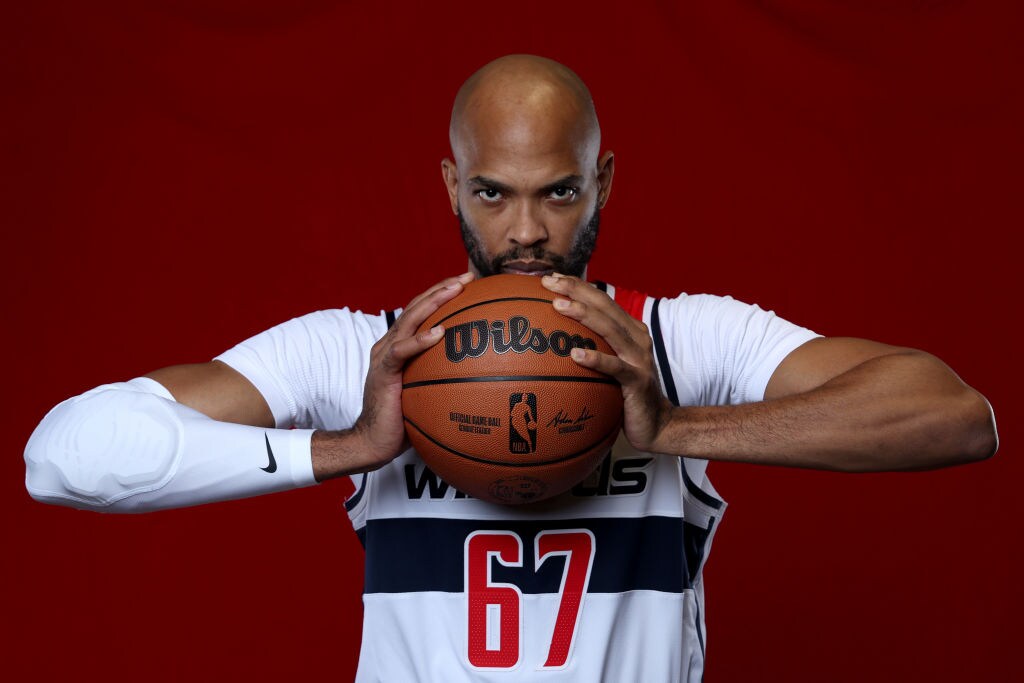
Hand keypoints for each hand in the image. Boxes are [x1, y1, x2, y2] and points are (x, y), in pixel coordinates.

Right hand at [313, 272, 473, 479]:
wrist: (374, 441)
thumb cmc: (404, 420)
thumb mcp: (427, 392)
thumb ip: (443, 376)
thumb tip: (480, 374)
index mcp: (399, 346)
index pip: (420, 312)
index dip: (441, 295)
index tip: (469, 285)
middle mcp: (389, 344)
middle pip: (416, 307)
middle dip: (441, 289)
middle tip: (467, 278)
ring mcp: (384, 356)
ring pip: (409, 320)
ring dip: (433, 302)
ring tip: (455, 290)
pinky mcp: (383, 372)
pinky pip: (402, 351)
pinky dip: (420, 340)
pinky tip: (440, 332)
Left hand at [541, 273, 673, 453]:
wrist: (657, 425)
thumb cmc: (626, 395)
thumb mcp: (609, 367)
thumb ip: (592, 349)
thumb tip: (553, 342)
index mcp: (630, 331)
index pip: (602, 301)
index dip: (578, 286)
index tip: (551, 278)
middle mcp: (637, 339)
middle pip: (605, 306)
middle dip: (577, 290)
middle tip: (549, 282)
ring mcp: (639, 359)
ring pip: (610, 329)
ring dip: (583, 315)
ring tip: (558, 306)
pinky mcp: (638, 381)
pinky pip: (615, 368)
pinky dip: (596, 359)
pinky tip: (575, 355)